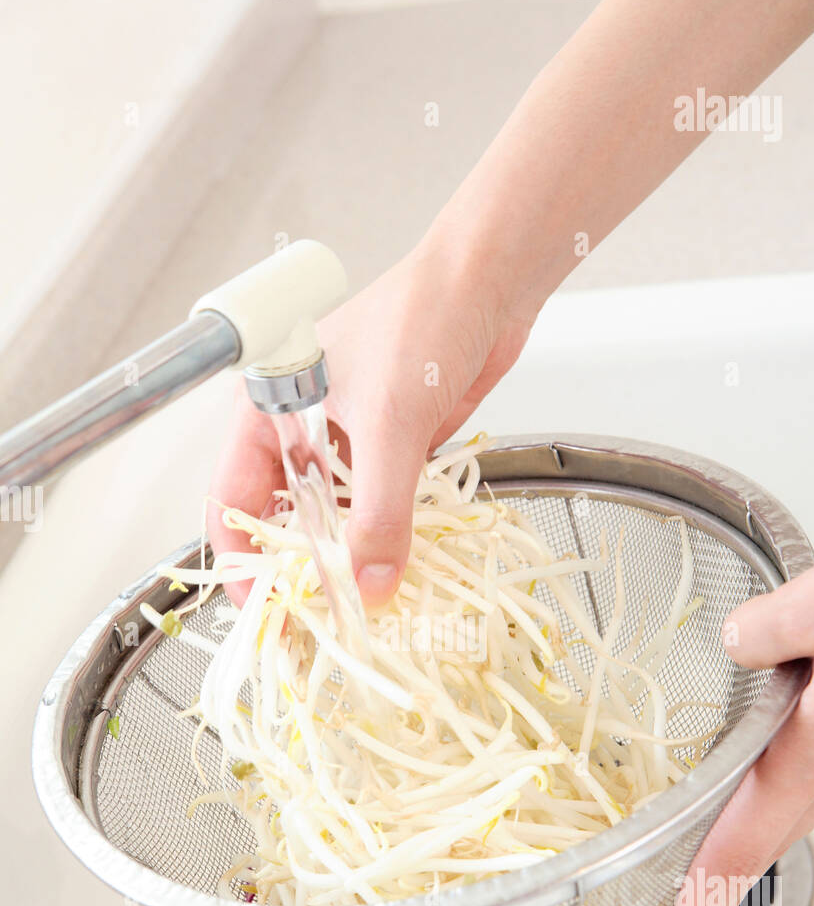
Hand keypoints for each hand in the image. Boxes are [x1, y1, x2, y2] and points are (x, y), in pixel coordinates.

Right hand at [207, 230, 533, 606]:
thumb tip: (370, 584)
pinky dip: (386, 539)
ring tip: (362, 607)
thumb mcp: (392, 424)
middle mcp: (302, 431)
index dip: (243, 560)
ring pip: (334, 518)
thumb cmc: (422, 319)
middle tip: (316, 622)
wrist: (489, 283)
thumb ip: (380, 511)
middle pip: (282, 517)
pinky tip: (397, 571)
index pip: (233, 500)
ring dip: (347, 558)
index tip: (264, 609)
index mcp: (270, 411)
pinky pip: (380, 507)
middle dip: (297, 569)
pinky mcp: (395, 448)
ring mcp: (350, 441)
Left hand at [637, 534, 813, 905]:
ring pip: (788, 808)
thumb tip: (735, 643)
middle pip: (758, 845)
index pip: (735, 853)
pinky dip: (771, 782)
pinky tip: (754, 755)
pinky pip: (812, 771)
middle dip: (706, 892)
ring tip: (689, 852)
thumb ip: (766, 630)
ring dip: (738, 836)